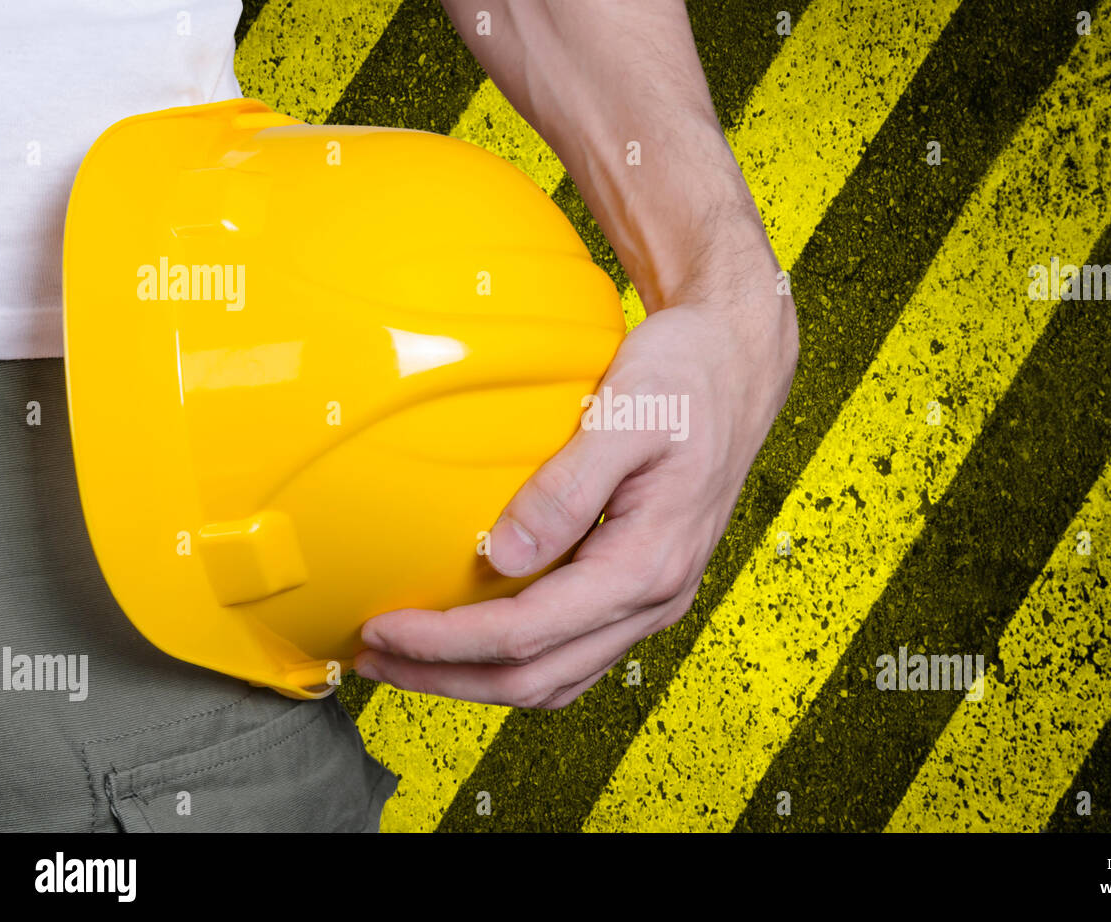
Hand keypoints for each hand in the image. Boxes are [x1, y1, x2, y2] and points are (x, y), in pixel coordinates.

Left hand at [354, 266, 796, 707]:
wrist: (736, 363)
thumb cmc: (687, 377)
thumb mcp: (627, 416)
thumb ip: (567, 489)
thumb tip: (500, 559)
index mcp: (649, 565)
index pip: (530, 634)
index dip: (447, 644)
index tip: (383, 629)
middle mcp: (656, 598)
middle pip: (539, 678)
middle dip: (449, 677)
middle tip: (374, 657)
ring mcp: (652, 598)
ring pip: (556, 675)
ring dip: (478, 678)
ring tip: (409, 658)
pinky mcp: (641, 584)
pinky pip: (572, 647)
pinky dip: (514, 655)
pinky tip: (472, 629)